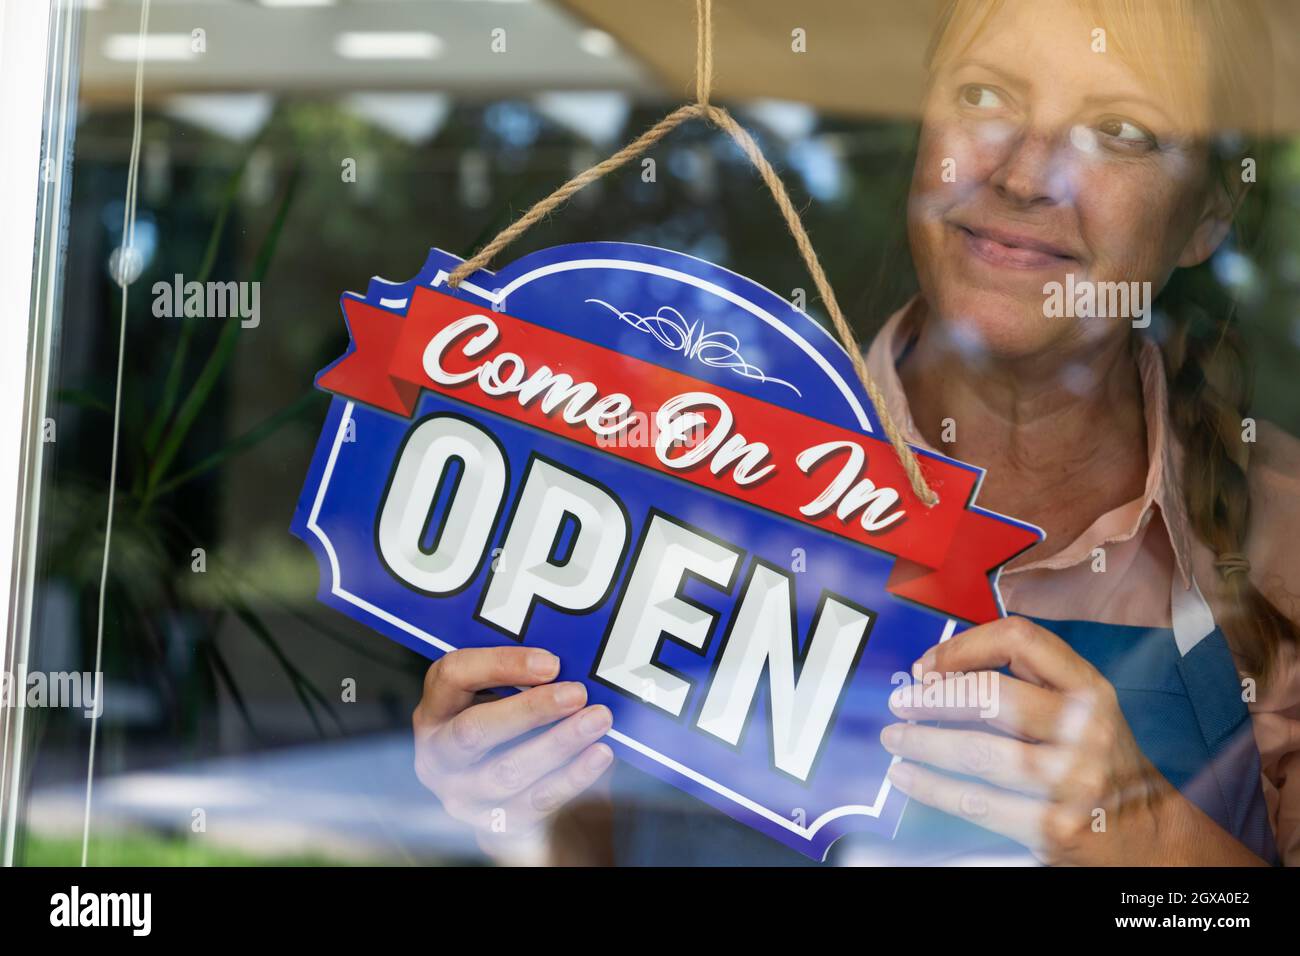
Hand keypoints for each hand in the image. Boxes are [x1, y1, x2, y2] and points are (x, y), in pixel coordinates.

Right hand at [412, 646, 613, 856]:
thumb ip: (524, 677)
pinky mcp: (491, 825)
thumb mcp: (504, 694)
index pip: (453, 675)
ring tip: (598, 720)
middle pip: (473, 730)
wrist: (515, 793)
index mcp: (434, 709)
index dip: (501, 665)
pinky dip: (571, 777)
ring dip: (558, 743)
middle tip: (577, 693)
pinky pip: (534, 802)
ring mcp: (460, 795)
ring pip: (507, 771)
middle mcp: (436, 755)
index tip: (551, 663)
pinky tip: (599, 755)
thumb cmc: (511, 725)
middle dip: (530, 710)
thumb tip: (572, 659)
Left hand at [878, 616, 1236, 864]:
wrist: (1147, 836)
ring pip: (979, 751)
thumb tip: (938, 675)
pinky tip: (908, 776)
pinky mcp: (1054, 827)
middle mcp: (1084, 728)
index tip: (928, 665)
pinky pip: (978, 802)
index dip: (963, 646)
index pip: (1020, 640)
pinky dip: (933, 788)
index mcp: (1089, 688)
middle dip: (934, 698)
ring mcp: (1071, 779)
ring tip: (894, 737)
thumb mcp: (1080, 711)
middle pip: (992, 696)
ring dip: (923, 742)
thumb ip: (1026, 685)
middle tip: (901, 701)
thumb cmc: (1096, 763)